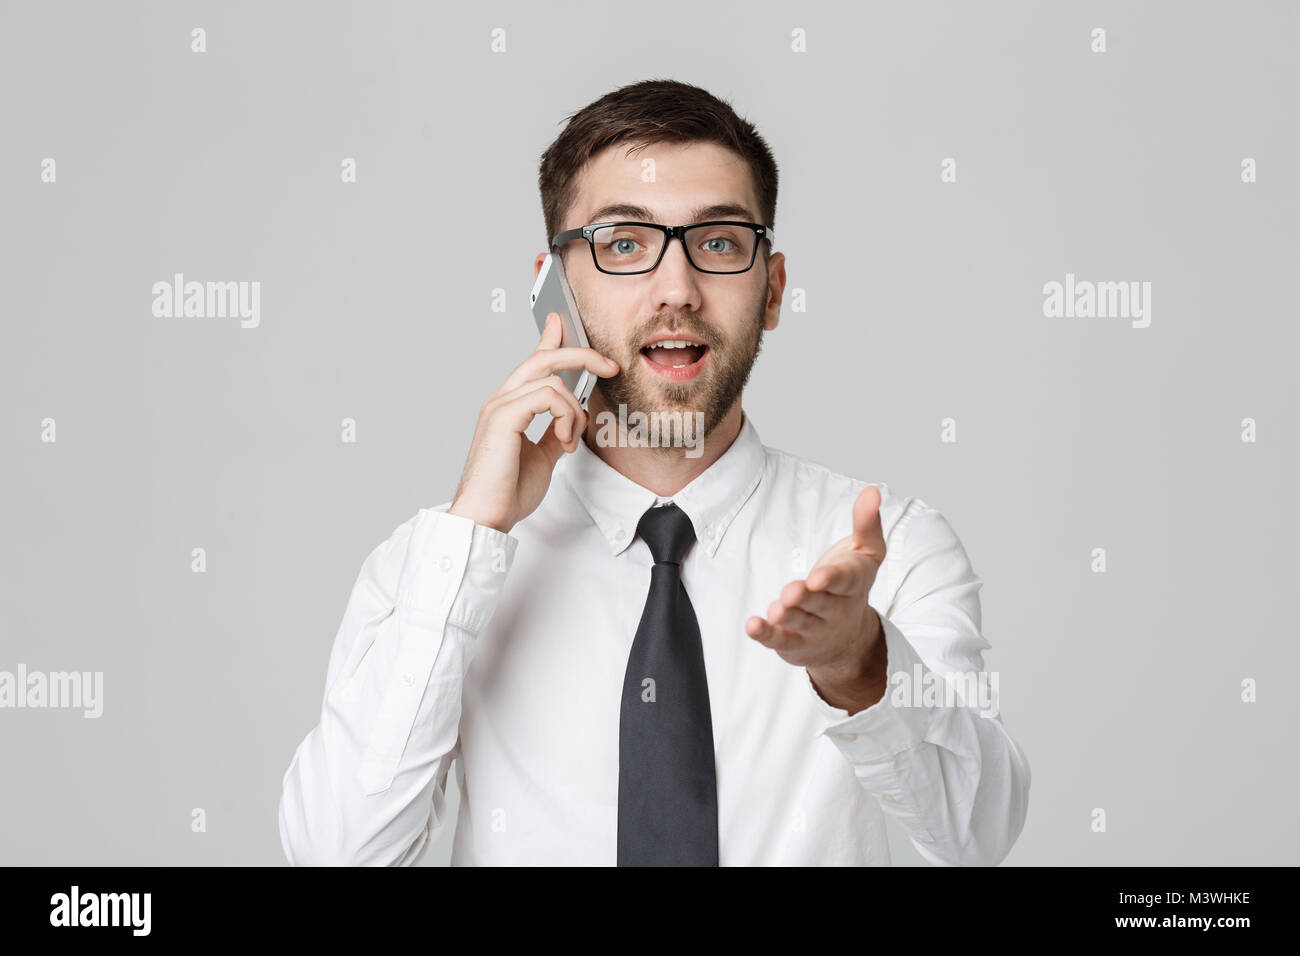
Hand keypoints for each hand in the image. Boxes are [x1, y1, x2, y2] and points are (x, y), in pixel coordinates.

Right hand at [448, 313, 617, 533]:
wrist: (486, 516)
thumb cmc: (506, 492)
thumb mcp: (543, 457)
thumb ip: (555, 434)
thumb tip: (573, 419)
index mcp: (508, 407)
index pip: (532, 363)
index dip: (548, 340)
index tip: (560, 322)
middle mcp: (501, 400)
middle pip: (544, 359)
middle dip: (581, 355)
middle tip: (608, 366)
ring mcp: (500, 406)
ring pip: (553, 380)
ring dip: (574, 412)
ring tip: (570, 441)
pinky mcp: (503, 416)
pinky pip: (548, 396)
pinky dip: (566, 418)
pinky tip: (564, 441)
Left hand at [746, 486, 887, 711]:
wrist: (849, 639)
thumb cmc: (851, 584)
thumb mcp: (866, 552)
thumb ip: (866, 523)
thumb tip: (872, 491)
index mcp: (853, 584)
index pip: (844, 581)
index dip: (831, 579)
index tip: (818, 577)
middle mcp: (835, 609)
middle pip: (819, 603)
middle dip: (806, 598)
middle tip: (791, 593)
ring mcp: (814, 628)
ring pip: (800, 622)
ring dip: (787, 616)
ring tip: (777, 609)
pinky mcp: (793, 643)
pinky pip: (780, 640)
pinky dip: (766, 634)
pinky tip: (753, 625)